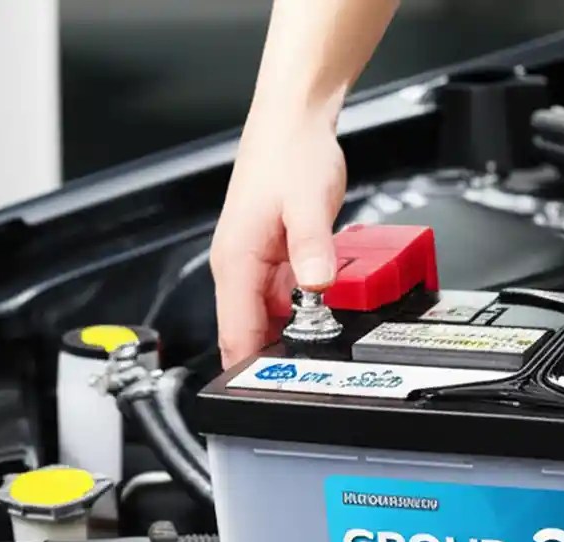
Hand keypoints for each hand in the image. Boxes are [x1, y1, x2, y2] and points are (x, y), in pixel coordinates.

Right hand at [210, 110, 345, 367]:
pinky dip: (307, 310)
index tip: (269, 396)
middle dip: (279, 358)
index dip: (249, 371)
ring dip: (296, 334)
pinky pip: (289, 298)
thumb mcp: (308, 203)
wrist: (296, 122)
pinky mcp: (279, 257)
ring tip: (326, 348)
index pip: (234, 335)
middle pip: (252, 333)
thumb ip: (313, 247)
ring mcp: (259, 264)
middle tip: (313, 379)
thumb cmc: (289, 154)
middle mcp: (241, 268)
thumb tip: (316, 286)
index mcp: (235, 262)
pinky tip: (330, 313)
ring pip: (273, 318)